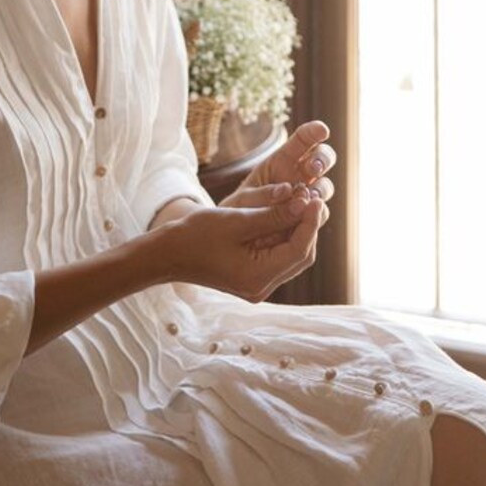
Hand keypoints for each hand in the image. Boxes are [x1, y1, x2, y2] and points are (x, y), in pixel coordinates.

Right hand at [164, 194, 324, 302]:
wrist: (168, 254)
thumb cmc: (197, 235)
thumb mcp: (237, 220)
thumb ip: (273, 215)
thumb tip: (305, 204)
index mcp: (258, 277)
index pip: (299, 250)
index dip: (311, 223)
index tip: (316, 198)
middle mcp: (262, 287)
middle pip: (300, 256)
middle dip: (307, 227)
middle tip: (311, 198)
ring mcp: (257, 285)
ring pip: (290, 257)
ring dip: (297, 231)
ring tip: (300, 203)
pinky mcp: (251, 278)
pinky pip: (277, 257)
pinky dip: (282, 237)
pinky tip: (283, 216)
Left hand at [224, 120, 336, 207]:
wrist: (237, 240)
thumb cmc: (237, 213)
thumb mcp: (242, 201)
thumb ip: (261, 195)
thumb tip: (287, 190)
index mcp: (281, 162)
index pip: (302, 141)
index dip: (313, 133)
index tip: (323, 130)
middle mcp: (298, 176)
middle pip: (323, 157)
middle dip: (322, 158)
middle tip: (314, 168)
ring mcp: (306, 196)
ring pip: (326, 185)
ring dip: (322, 188)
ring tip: (311, 196)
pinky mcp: (309, 217)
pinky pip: (321, 212)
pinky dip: (318, 212)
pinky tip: (309, 215)